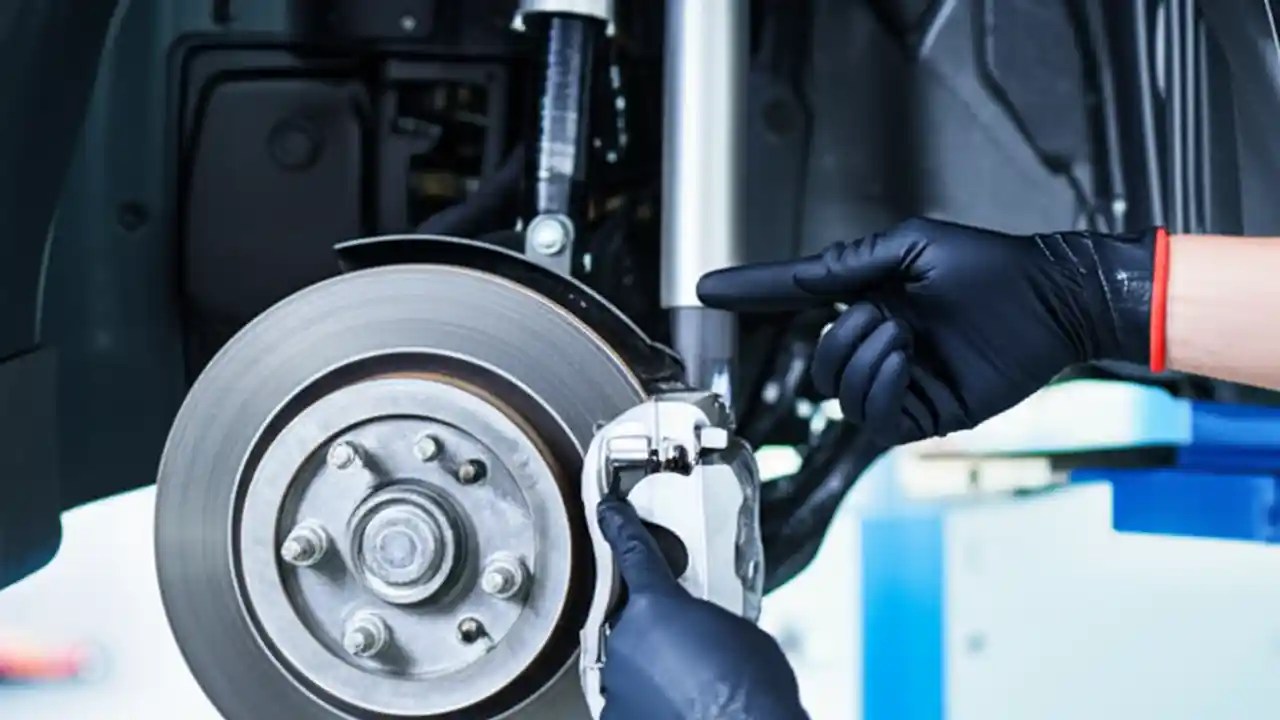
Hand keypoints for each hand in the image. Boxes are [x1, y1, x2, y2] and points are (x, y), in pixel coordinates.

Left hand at [597, 498, 806, 719]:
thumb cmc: (752, 689)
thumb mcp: (739, 629)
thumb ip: (707, 613)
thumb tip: (705, 625)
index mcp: (656, 604)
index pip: (633, 552)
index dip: (619, 526)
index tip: (607, 513)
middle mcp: (627, 638)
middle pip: (632, 616)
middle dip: (656, 623)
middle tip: (691, 643)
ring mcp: (617, 680)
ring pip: (628, 658)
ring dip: (651, 663)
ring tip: (692, 681)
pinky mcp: (615, 715)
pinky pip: (628, 696)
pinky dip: (648, 698)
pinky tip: (678, 704)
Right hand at [698, 218, 1155, 444]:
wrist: (1050, 299)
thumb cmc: (989, 266)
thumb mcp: (909, 246)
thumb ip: (847, 265)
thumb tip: (797, 278)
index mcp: (870, 302)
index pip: (797, 303)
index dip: (752, 294)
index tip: (706, 289)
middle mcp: (879, 346)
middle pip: (820, 366)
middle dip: (839, 342)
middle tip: (884, 318)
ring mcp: (903, 384)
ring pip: (843, 395)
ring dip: (862, 364)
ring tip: (904, 336)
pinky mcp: (927, 414)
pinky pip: (876, 418)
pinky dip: (879, 388)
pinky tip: (904, 360)